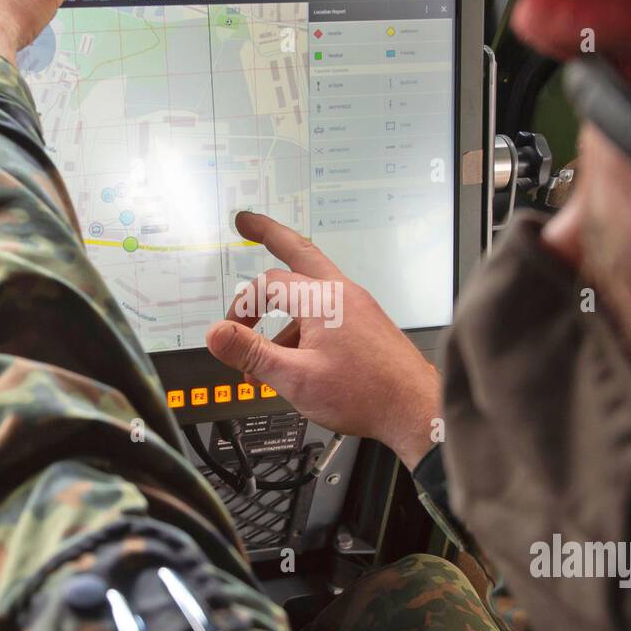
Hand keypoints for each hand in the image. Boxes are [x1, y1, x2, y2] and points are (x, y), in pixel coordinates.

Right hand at [205, 213, 441, 470]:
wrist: (415, 409)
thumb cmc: (364, 394)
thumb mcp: (295, 378)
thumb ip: (251, 353)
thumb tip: (215, 333)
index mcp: (322, 301)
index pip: (267, 285)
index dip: (242, 306)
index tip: (231, 333)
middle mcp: (342, 293)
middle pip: (298, 251)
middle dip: (269, 234)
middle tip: (246, 222)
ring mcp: (358, 305)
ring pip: (312, 290)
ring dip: (283, 310)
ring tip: (267, 351)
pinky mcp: (367, 322)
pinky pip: (328, 311)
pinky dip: (305, 325)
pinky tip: (299, 360)